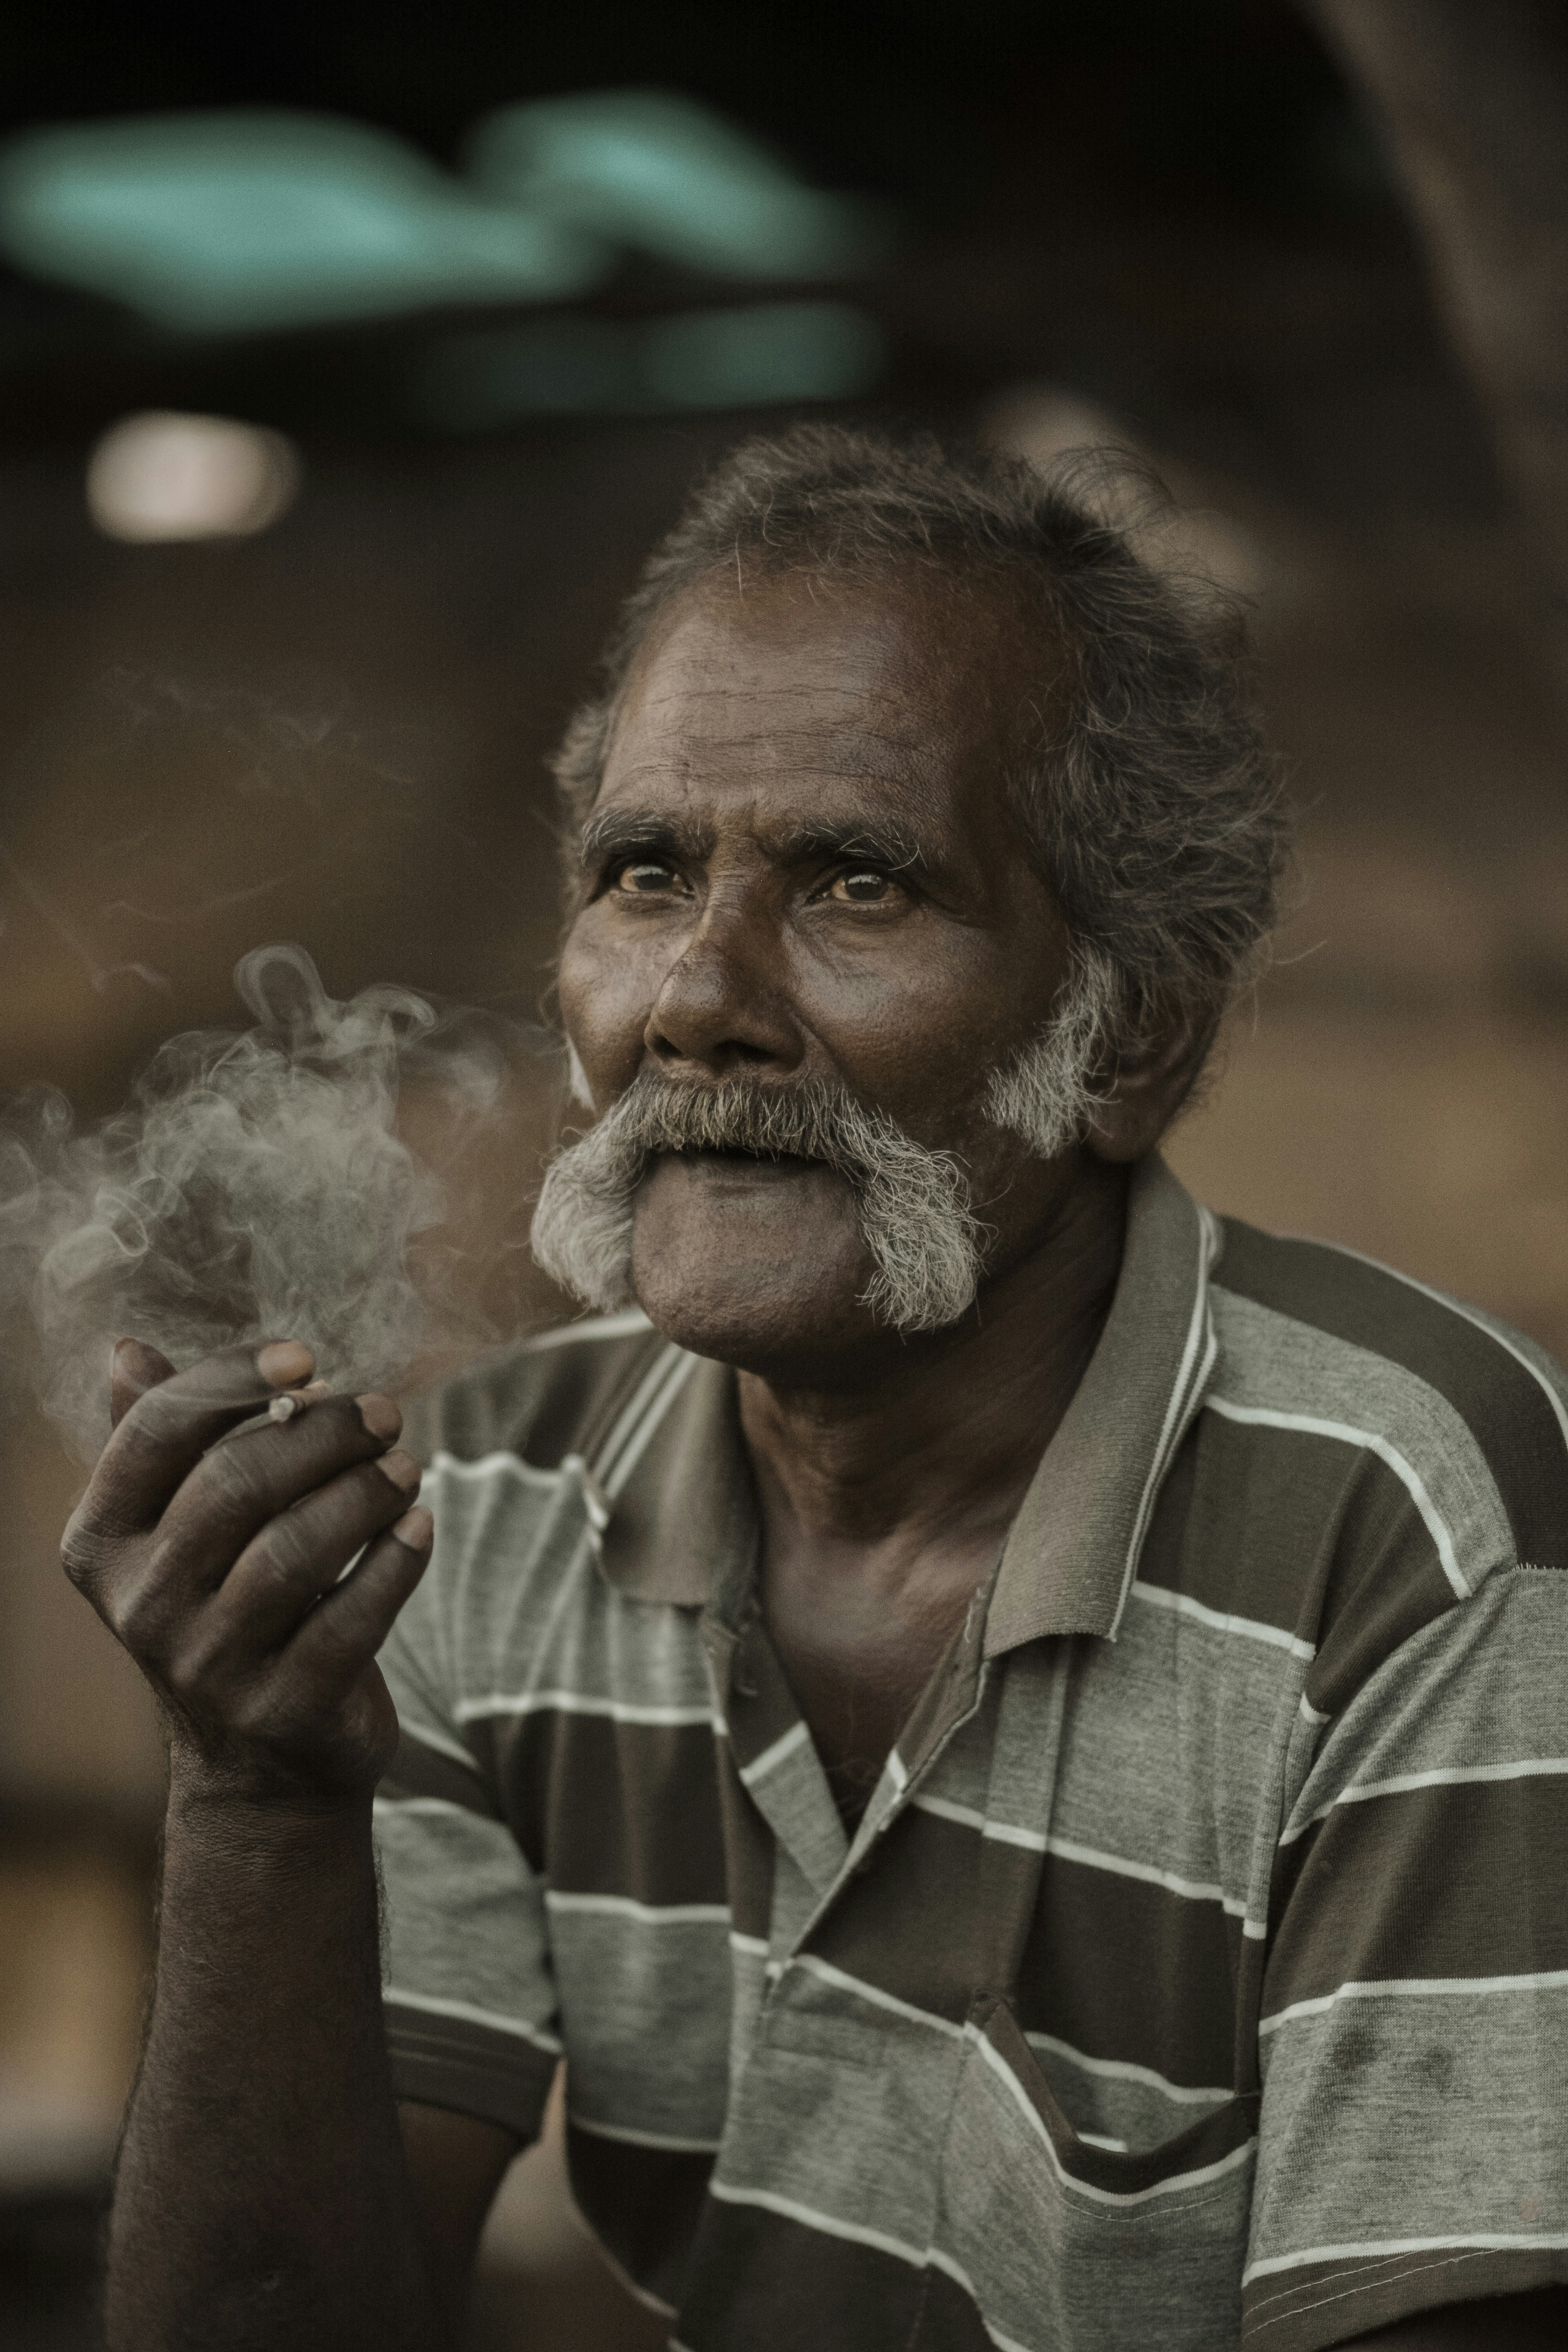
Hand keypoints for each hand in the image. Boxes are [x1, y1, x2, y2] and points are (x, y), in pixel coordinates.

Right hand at [61, 1337, 433, 1808]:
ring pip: (295, 1552)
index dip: (230, 1381)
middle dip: (324, 1435)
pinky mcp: (283, 1709)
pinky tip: (420, 1522)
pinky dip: (396, 1561)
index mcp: (103, 1544)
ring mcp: (208, 1667)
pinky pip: (351, 1619)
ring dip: (364, 1492)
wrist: (257, 1765)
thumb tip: (127, 1349)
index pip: (155, 1434)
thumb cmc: (225, 1605)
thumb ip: (158, 1442)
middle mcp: (144, 1607)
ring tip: (406, 1464)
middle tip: (384, 1413)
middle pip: (236, 1487)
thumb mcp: (177, 1532)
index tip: (305, 1358)